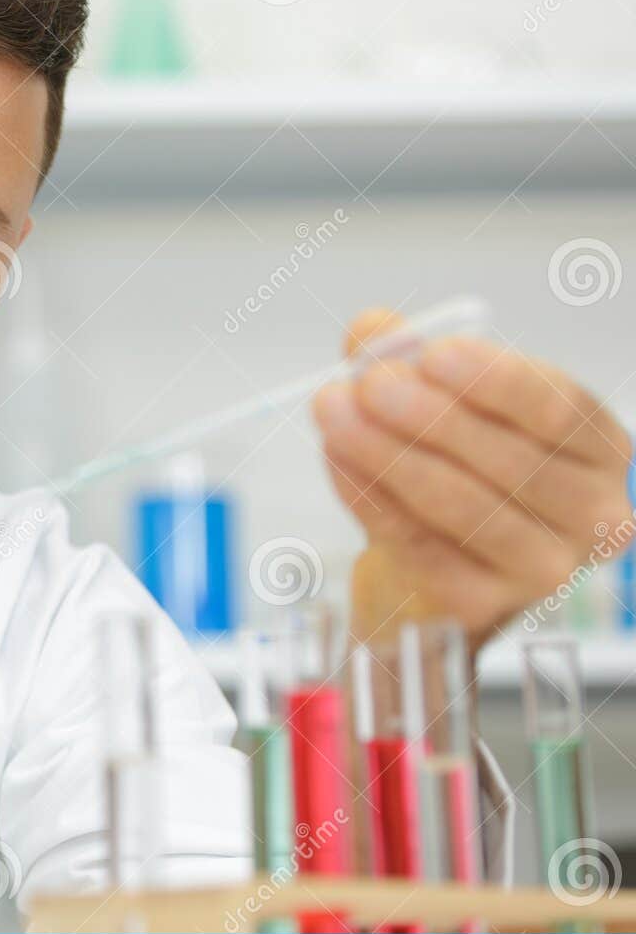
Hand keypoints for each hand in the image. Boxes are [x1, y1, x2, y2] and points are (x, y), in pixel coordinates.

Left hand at [312, 310, 633, 648]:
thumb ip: (408, 357)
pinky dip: (371, 497)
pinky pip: (418, 545)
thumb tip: (373, 329)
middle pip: (510, 460)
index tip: (432, 354)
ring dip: (388, 455)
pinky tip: (337, 459)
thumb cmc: (454, 466)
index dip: (495, 380)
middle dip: (429, 416)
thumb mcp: (437, 399)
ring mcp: (543, 568)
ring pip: (462, 506)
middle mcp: (592, 513)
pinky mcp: (482, 603)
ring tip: (335, 414)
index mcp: (597, 449)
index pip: (560, 410)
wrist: (431, 561)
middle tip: (367, 383)